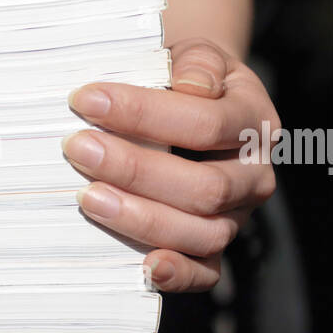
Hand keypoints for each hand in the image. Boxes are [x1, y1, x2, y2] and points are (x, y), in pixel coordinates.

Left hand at [62, 38, 279, 292]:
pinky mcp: (213, 250)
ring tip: (87, 198)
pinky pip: (205, 274)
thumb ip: (195, 64)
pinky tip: (145, 267)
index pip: (205, 124)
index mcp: (254, 123)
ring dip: (141, 218)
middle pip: (204, 187)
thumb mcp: (193, 56)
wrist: (191, 104)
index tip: (86, 99)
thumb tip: (192, 86)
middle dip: (134, 169)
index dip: (143, 112)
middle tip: (78, 149)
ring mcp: (236, 217)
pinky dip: (178, 275)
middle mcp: (254, 176)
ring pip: (202, 233)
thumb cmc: (182, 81)